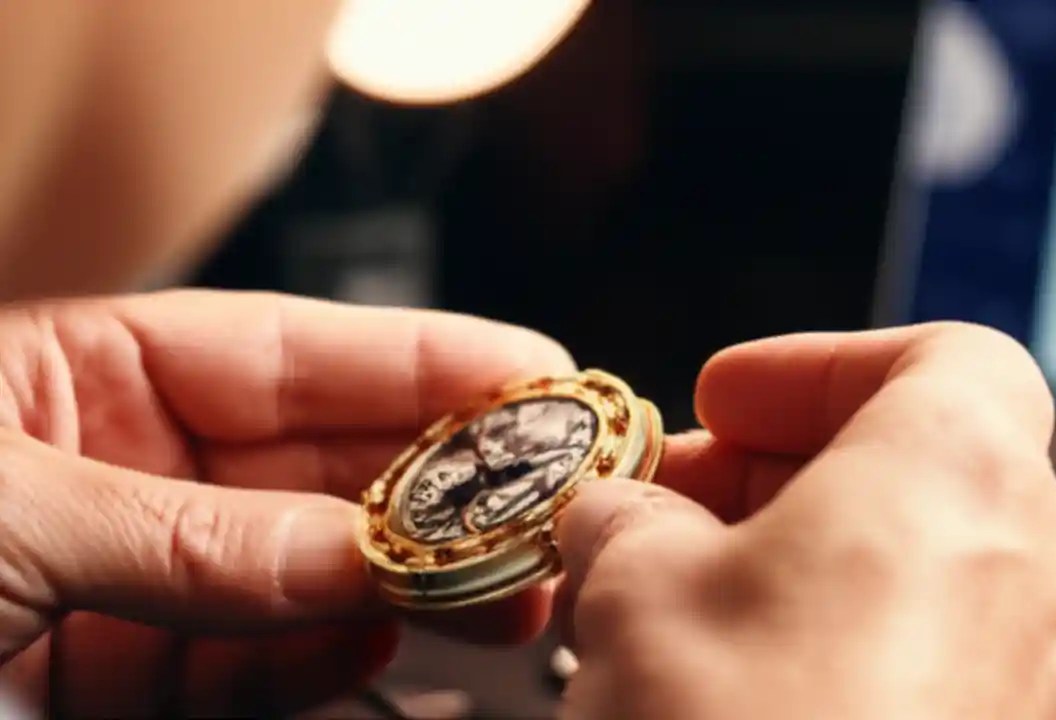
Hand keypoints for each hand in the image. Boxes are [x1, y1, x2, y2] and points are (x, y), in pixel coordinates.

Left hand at [0, 289, 574, 717]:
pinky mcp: (127, 685)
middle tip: (543, 498)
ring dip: (411, 581)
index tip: (530, 372)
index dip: (417, 358)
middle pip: (320, 465)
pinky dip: (326, 659)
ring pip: (307, 571)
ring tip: (504, 587)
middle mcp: (124, 471)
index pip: (284, 350)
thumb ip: (181, 535)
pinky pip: (254, 665)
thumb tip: (349, 553)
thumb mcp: (4, 514)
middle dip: (438, 482)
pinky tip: (385, 639)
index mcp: (81, 376)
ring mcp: (133, 581)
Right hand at [554, 324, 1055, 719]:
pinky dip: (835, 635)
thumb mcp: (636, 590)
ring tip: (681, 591)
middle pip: (918, 458)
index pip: (942, 354)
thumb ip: (626, 517)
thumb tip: (615, 512)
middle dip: (782, 465)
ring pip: (916, 562)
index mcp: (955, 475)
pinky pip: (922, 653)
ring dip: (799, 554)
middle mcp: (1023, 571)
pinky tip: (731, 676)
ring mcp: (1026, 675)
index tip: (724, 399)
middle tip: (674, 497)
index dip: (817, 366)